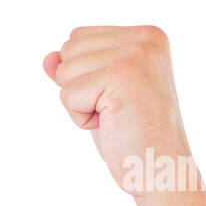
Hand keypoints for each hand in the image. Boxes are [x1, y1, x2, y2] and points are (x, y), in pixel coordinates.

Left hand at [43, 25, 197, 194]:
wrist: (158, 169)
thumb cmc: (130, 136)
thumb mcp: (99, 96)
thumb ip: (76, 71)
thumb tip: (47, 57)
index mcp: (145, 35)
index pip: (78, 37)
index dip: (84, 76)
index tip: (115, 97)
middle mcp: (145, 38)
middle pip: (68, 50)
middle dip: (79, 87)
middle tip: (113, 110)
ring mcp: (135, 54)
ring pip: (64, 71)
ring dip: (80, 104)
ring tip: (113, 116)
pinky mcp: (121, 75)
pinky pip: (68, 94)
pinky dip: (81, 118)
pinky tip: (111, 124)